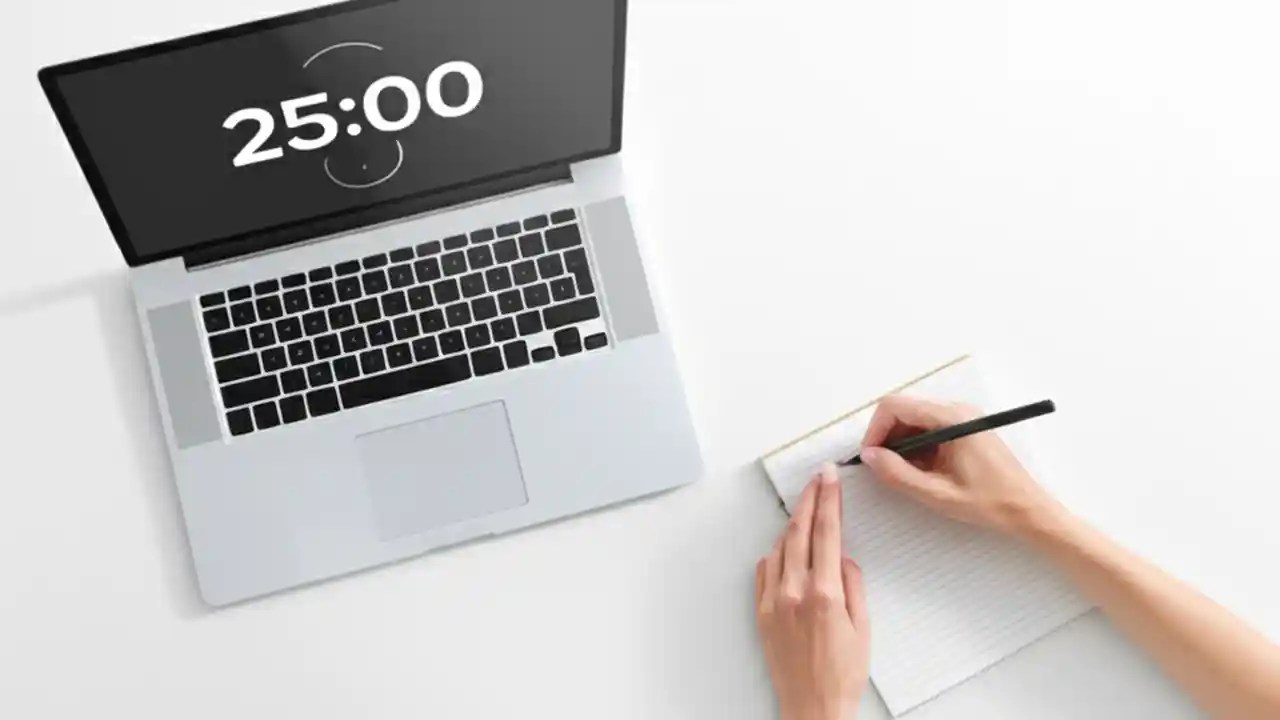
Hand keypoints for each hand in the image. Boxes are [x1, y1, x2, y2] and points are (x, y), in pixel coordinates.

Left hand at [757, 465, 869, 719]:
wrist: (812, 708)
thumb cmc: (843, 674)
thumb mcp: (863, 628)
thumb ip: (853, 585)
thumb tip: (842, 556)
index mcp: (823, 594)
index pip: (826, 533)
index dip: (828, 500)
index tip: (829, 478)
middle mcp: (793, 593)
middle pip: (798, 532)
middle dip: (809, 499)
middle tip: (816, 479)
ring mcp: (772, 602)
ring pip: (779, 549)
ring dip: (792, 526)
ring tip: (806, 510)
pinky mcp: (760, 613)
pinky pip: (764, 572)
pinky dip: (776, 554)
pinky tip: (785, 549)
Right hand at [859, 395, 1062, 537]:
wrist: (1029, 510)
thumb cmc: (989, 503)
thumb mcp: (938, 494)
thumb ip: (899, 474)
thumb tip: (869, 456)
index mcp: (952, 419)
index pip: (896, 405)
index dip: (875, 429)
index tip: (869, 457)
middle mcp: (956, 410)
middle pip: (904, 409)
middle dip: (886, 436)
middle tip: (882, 468)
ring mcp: (962, 418)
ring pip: (914, 419)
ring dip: (900, 443)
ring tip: (902, 473)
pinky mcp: (964, 429)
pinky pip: (928, 428)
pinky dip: (915, 446)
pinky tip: (920, 470)